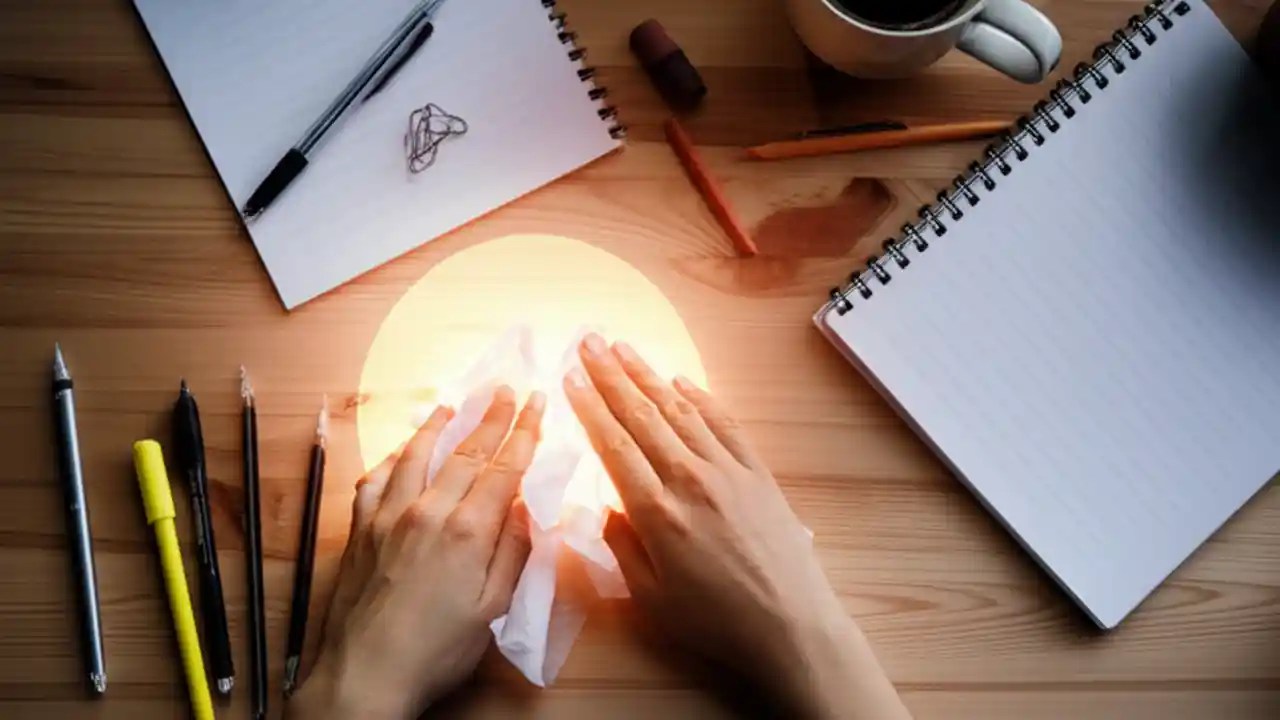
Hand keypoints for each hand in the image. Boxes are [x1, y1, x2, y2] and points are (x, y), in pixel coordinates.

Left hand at [289, 387, 543, 719]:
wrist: (365, 673)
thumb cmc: (436, 650)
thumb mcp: (490, 609)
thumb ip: (511, 553)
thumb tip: (523, 508)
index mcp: (466, 531)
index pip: (503, 468)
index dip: (524, 431)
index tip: (537, 402)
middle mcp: (426, 511)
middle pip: (465, 452)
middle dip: (490, 417)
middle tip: (505, 388)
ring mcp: (387, 517)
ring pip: (416, 455)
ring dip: (438, 425)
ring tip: (453, 404)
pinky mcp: (360, 530)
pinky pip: (376, 479)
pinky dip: (393, 458)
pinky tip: (401, 451)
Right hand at [564, 334, 909, 719]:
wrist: (791, 624)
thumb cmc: (715, 621)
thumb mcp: (651, 599)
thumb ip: (621, 548)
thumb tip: (603, 508)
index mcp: (658, 513)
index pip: (614, 446)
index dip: (589, 408)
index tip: (569, 379)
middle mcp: (691, 479)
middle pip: (642, 416)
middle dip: (611, 376)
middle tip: (587, 342)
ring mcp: (728, 471)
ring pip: (681, 411)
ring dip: (649, 376)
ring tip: (623, 348)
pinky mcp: (758, 472)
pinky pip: (724, 424)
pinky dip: (700, 398)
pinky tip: (680, 381)